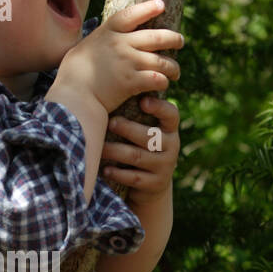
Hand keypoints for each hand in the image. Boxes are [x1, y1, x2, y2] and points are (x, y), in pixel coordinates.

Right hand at [58, 0, 183, 114]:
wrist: (73, 97)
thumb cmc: (71, 77)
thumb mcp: (82, 50)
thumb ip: (97, 43)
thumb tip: (104, 40)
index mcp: (107, 33)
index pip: (131, 15)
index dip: (148, 8)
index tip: (161, 4)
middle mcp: (120, 44)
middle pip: (156, 36)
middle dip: (173, 38)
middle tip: (180, 41)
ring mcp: (128, 62)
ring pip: (162, 60)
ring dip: (173, 67)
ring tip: (175, 72)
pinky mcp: (132, 81)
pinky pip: (157, 79)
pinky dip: (163, 82)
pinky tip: (163, 85)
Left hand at [100, 94, 179, 208]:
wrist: (151, 185)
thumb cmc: (141, 148)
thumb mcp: (146, 131)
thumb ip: (137, 114)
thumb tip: (111, 86)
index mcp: (169, 129)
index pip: (171, 114)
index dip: (159, 107)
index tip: (143, 101)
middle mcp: (171, 146)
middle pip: (149, 136)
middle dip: (128, 129)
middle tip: (110, 123)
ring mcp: (165, 166)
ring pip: (138, 156)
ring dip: (116, 151)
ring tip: (101, 148)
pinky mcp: (156, 184)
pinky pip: (135, 177)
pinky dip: (118, 173)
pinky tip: (105, 170)